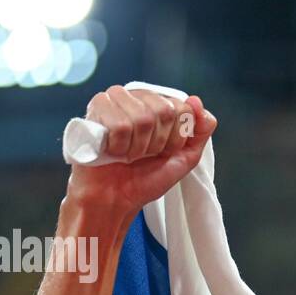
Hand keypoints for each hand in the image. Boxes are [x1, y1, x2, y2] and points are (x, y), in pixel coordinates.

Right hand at [66, 85, 217, 217]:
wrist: (116, 198)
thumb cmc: (146, 178)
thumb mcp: (184, 158)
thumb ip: (199, 131)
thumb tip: (196, 101)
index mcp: (159, 104)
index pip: (182, 108)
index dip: (176, 137)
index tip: (164, 150)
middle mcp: (138, 97)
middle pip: (164, 111)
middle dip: (158, 143)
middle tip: (144, 154)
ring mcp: (116, 99)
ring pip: (142, 118)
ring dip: (138, 147)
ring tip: (127, 153)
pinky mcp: (96, 108)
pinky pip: (119, 125)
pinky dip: (120, 146)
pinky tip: (113, 150)